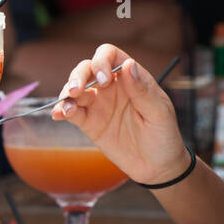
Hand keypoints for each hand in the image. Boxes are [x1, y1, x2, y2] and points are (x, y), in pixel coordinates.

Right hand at [52, 44, 188, 184]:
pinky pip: (71, 112)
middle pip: (86, 69)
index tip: (103, 79)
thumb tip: (128, 64)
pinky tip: (58, 114)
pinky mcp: (89, 123)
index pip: (110, 56)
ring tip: (67, 107)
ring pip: (75, 89)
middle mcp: (111, 87)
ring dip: (66, 92)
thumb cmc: (164, 135)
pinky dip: (61, 110)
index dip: (102, 61)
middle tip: (77, 90)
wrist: (157, 167)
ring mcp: (98, 104)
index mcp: (130, 78)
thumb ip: (141, 90)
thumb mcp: (159, 113)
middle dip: (77, 76)